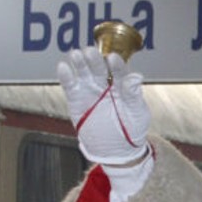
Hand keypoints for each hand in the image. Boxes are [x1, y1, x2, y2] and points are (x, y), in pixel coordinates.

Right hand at [57, 46, 150, 165]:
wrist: (116, 149)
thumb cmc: (131, 128)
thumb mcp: (138, 112)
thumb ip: (134, 95)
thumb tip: (136, 77)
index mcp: (123, 84)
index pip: (119, 70)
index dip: (116, 64)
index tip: (112, 58)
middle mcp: (105, 83)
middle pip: (99, 68)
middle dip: (94, 59)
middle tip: (90, 52)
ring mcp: (90, 90)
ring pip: (83, 73)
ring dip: (79, 63)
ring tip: (76, 55)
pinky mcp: (76, 99)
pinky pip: (70, 86)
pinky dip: (66, 76)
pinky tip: (63, 68)